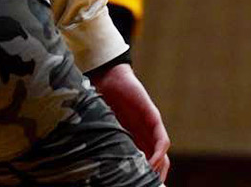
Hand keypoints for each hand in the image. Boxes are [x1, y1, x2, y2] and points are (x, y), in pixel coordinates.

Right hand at [89, 62, 170, 180]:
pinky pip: (162, 140)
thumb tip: (88, 161)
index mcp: (131, 138)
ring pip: (163, 155)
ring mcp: (150, 127)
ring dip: (159, 169)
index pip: (142, 161)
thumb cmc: (99, 98)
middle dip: (153, 177)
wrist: (106, 75)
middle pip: (157, 162)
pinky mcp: (153, 117)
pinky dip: (159, 153)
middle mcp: (143, 135)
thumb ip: (103, 138)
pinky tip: (153, 163)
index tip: (134, 184)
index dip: (142, 175)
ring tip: (151, 181)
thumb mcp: (101, 124)